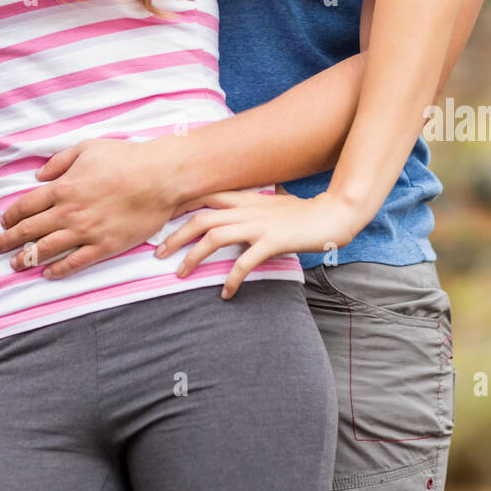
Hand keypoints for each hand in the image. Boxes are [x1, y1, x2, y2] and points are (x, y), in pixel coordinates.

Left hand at [0, 136, 180, 279]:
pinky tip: (47, 274)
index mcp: (63, 187)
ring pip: (47, 249)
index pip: (26, 206)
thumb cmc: (125, 158)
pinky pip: (75, 262)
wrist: (159, 177)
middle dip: (10, 240)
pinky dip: (58, 270)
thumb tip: (39, 174)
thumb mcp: (88, 148)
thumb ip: (59, 161)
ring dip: (27, 258)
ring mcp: (86, 231)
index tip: (3, 223)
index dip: (11, 217)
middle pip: (30, 230)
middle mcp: (69, 212)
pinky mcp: (104, 246)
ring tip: (15, 265)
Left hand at [156, 188, 360, 298]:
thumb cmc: (303, 212)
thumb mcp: (272, 204)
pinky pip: (244, 262)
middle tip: (158, 253)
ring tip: (180, 273)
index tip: (160, 222)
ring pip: (214, 236)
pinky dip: (232, 279)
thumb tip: (236, 213)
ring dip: (193, 256)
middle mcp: (246, 209)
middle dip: (175, 235)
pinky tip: (226, 293)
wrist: (332, 215)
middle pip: (200, 218)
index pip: (203, 197)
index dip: (179, 208)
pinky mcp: (272, 241)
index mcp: (244, 198)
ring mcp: (258, 224)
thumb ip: (252, 206)